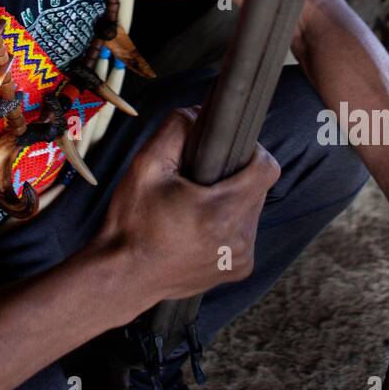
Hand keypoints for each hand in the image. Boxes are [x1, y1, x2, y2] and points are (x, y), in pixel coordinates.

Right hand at [96, 106, 280, 305]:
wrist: (122, 276)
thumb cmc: (131, 223)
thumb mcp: (145, 166)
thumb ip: (175, 130)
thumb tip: (198, 113)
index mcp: (222, 212)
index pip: (266, 167)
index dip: (250, 151)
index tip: (225, 152)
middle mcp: (239, 238)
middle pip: (259, 188)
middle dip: (234, 177)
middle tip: (199, 179)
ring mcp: (240, 257)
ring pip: (252, 211)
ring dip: (232, 201)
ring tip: (196, 204)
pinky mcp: (237, 270)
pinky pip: (243, 234)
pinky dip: (227, 225)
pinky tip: (198, 227)